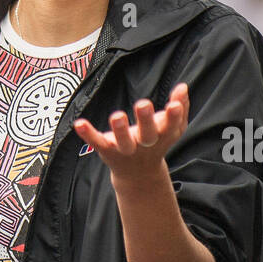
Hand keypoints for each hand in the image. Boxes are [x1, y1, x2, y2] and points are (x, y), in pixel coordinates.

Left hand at [73, 83, 189, 185]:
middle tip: (143, 104)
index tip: (173, 105)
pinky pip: (97, 142)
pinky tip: (79, 123)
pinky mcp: (107, 150)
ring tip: (117, 116)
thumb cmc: (155, 142)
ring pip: (123, 142)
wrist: (138, 175)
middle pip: (147, 135)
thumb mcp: (171, 128)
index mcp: (162, 137)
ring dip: (120, 130)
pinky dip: (88, 134)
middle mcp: (145, 145)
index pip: (171, 126)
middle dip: (146, 120)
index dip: (174, 116)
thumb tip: (183, 86)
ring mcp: (125, 149)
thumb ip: (180, 107)